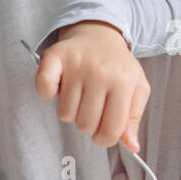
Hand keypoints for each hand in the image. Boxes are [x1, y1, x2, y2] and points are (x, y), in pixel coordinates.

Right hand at [34, 21, 149, 151]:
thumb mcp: (137, 88)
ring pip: (65, 114)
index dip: (104, 140)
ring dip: (70, 110)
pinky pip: (43, 89)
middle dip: (87, 124)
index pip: (111, 129)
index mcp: (124, 81)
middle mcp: (100, 72)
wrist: (99, 33)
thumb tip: (132, 146)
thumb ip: (134, 118)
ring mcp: (77, 64)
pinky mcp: (54, 57)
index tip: (101, 135)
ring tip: (78, 93)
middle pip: (85, 125)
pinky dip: (47, 94)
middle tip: (91, 107)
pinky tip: (59, 86)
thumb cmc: (118, 66)